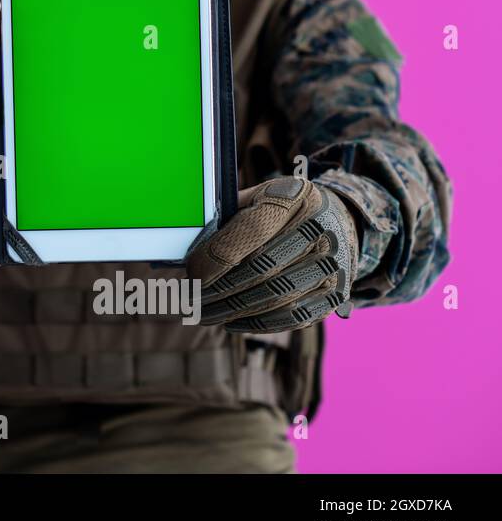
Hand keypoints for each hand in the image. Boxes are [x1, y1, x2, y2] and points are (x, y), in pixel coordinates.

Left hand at [186, 177, 359, 332]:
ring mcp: (333, 264)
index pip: (250, 232)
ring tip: (205, 314)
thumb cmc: (278, 209)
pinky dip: (259, 324)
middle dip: (219, 289)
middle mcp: (321, 229)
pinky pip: (294, 316)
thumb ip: (225, 219)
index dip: (216, 258)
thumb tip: (185, 253)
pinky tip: (233, 322)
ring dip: (234, 311)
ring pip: (277, 296)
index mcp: (294, 197)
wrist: (335, 220)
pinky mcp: (336, 293)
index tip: (191, 275)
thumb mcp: (254, 198)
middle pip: (262, 269)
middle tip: (191, 300)